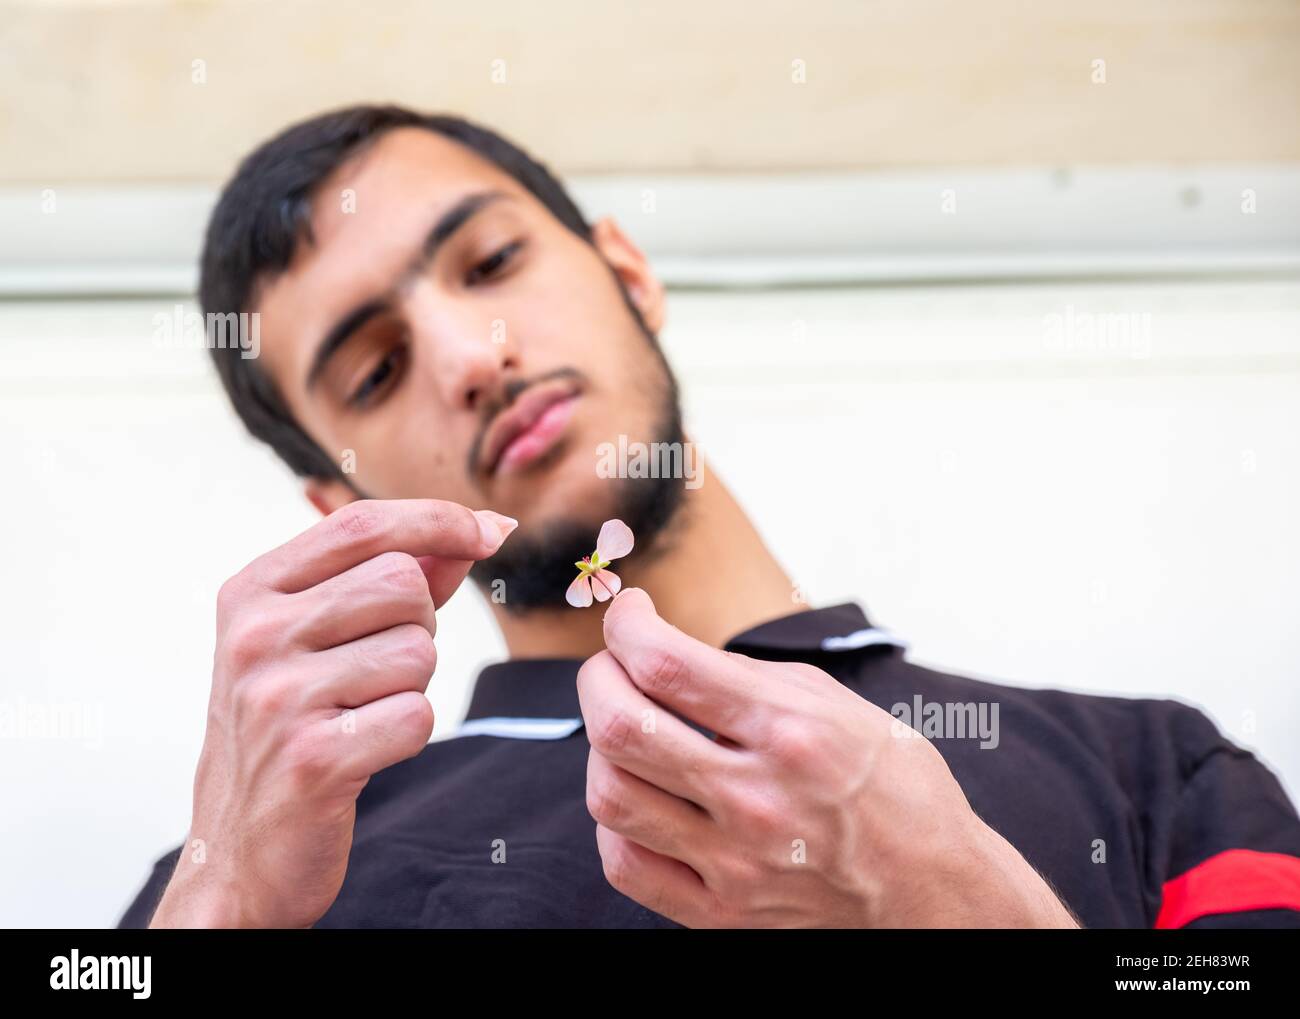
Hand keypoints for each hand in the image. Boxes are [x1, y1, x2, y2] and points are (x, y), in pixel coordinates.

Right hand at [150, 499, 515, 927]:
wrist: (240, 847)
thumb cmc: (289, 727)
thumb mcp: (318, 637)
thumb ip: (392, 577)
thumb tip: (478, 531)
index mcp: (251, 591)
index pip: (362, 523)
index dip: (438, 520)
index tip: (489, 531)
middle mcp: (256, 635)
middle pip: (404, 585)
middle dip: (419, 626)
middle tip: (376, 670)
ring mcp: (279, 697)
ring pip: (419, 652)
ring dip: (411, 686)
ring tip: (359, 712)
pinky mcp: (314, 758)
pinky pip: (417, 717)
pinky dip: (407, 734)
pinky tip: (363, 751)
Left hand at [576, 588, 1079, 927]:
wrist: (934, 890)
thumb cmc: (892, 786)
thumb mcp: (836, 705)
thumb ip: (746, 679)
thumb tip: (666, 656)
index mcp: (790, 731)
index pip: (666, 665)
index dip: (626, 627)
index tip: (628, 616)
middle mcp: (757, 798)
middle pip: (620, 726)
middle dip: (598, 678)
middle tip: (612, 667)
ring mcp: (735, 863)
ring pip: (611, 794)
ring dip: (601, 748)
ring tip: (627, 733)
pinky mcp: (722, 913)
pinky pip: (626, 864)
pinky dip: (616, 822)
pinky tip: (642, 797)